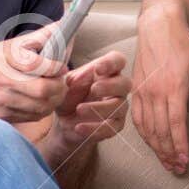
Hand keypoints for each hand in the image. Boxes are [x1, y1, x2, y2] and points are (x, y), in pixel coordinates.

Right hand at [0, 22, 68, 123]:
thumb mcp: (6, 46)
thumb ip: (35, 38)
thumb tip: (60, 27)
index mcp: (5, 60)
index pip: (37, 65)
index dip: (55, 66)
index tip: (61, 66)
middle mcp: (3, 82)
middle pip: (43, 90)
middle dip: (59, 87)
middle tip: (61, 81)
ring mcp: (2, 102)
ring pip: (41, 107)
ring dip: (54, 100)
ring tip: (54, 92)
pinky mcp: (2, 117)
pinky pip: (32, 117)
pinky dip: (43, 110)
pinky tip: (41, 102)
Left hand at [41, 51, 130, 165]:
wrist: (63, 122)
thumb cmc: (68, 96)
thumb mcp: (65, 85)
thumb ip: (73, 79)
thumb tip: (79, 78)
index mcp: (106, 71)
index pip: (118, 61)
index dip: (112, 63)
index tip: (98, 68)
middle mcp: (117, 88)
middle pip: (125, 83)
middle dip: (110, 86)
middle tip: (93, 89)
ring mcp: (118, 107)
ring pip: (119, 106)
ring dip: (98, 108)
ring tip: (79, 109)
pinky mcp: (115, 126)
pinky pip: (110, 127)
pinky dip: (94, 128)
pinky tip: (79, 127)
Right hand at [131, 2, 188, 175]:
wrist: (157, 25)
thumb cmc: (182, 43)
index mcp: (174, 86)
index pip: (176, 124)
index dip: (180, 145)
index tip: (186, 160)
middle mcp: (155, 91)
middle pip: (160, 131)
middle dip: (169, 153)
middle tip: (178, 169)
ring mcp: (143, 91)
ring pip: (147, 128)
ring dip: (156, 148)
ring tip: (166, 162)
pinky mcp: (135, 89)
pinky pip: (137, 118)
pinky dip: (144, 135)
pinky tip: (152, 143)